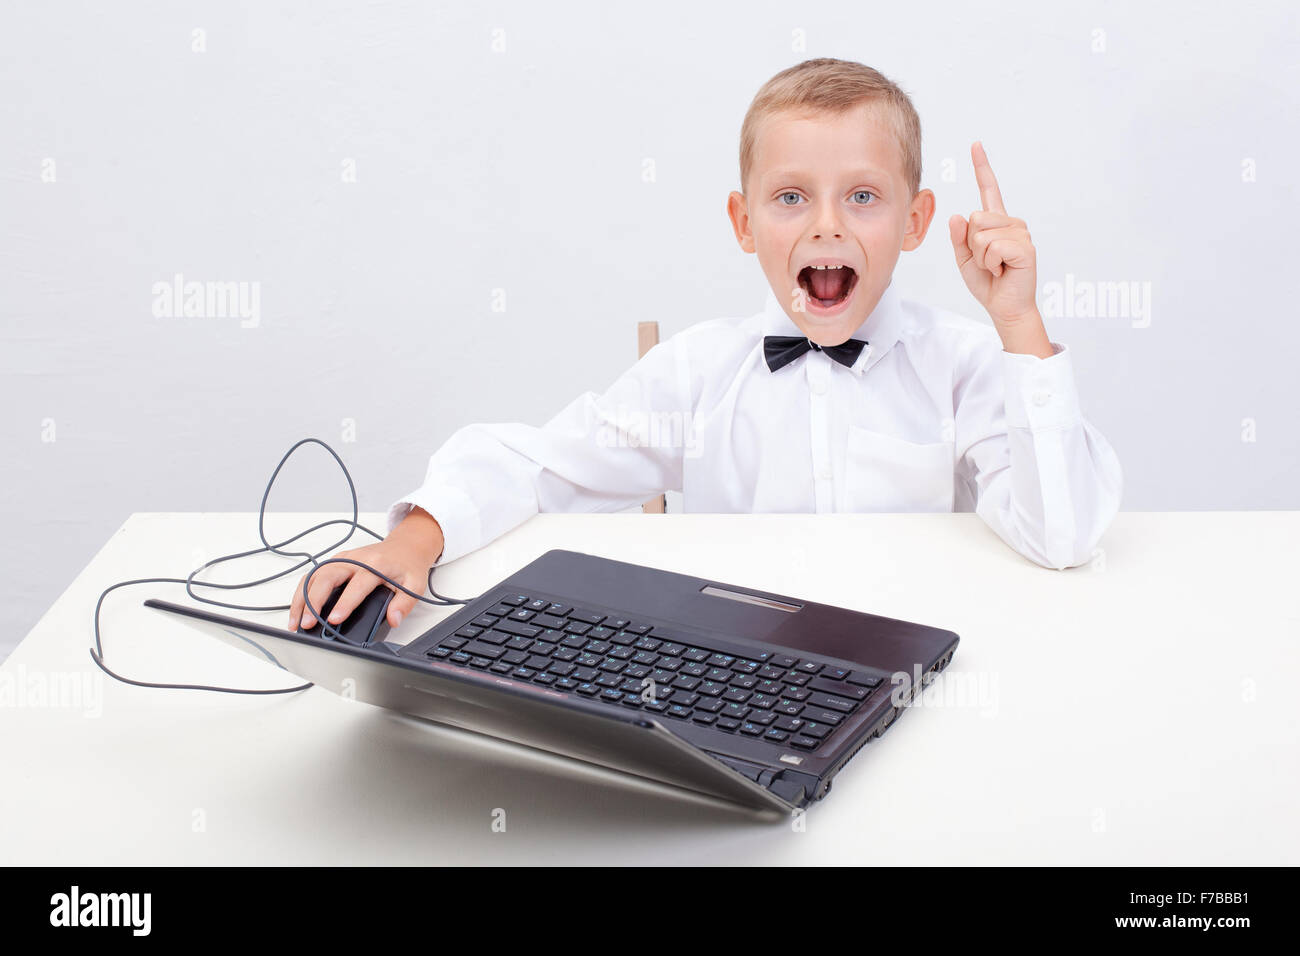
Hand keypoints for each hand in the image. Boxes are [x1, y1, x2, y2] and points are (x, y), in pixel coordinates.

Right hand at [287, 507, 443, 630]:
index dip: (344, 603)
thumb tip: (393, 619)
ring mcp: (343, 559)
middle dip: (314, 601)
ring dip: (302, 598)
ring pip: (315, 576)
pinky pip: (314, 575)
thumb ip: (404, 603)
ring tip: (296, 622)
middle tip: (307, 623)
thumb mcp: (415, 584)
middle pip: (327, 577)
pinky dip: (303, 592)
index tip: (333, 620)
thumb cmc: (407, 566)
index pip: (356, 585)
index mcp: (375, 565)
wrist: (405, 546)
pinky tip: (299, 609)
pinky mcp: (336, 562)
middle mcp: (355, 559)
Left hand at [948, 142, 1051, 355]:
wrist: (1004, 306)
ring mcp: (1020, 232)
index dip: (982, 167)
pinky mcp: (1025, 247)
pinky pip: (993, 247)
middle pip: (975, 219)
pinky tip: (1003, 270)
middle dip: (972, 245)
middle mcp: (1011, 222)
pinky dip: (991, 263)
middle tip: (988, 262)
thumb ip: (959, 238)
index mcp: (995, 222)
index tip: (975, 145)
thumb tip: (958, 216)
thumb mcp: (965, 259)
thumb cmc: (987, 282)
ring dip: (982, 257)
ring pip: (981, 234)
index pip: (988, 189)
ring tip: (996, 266)